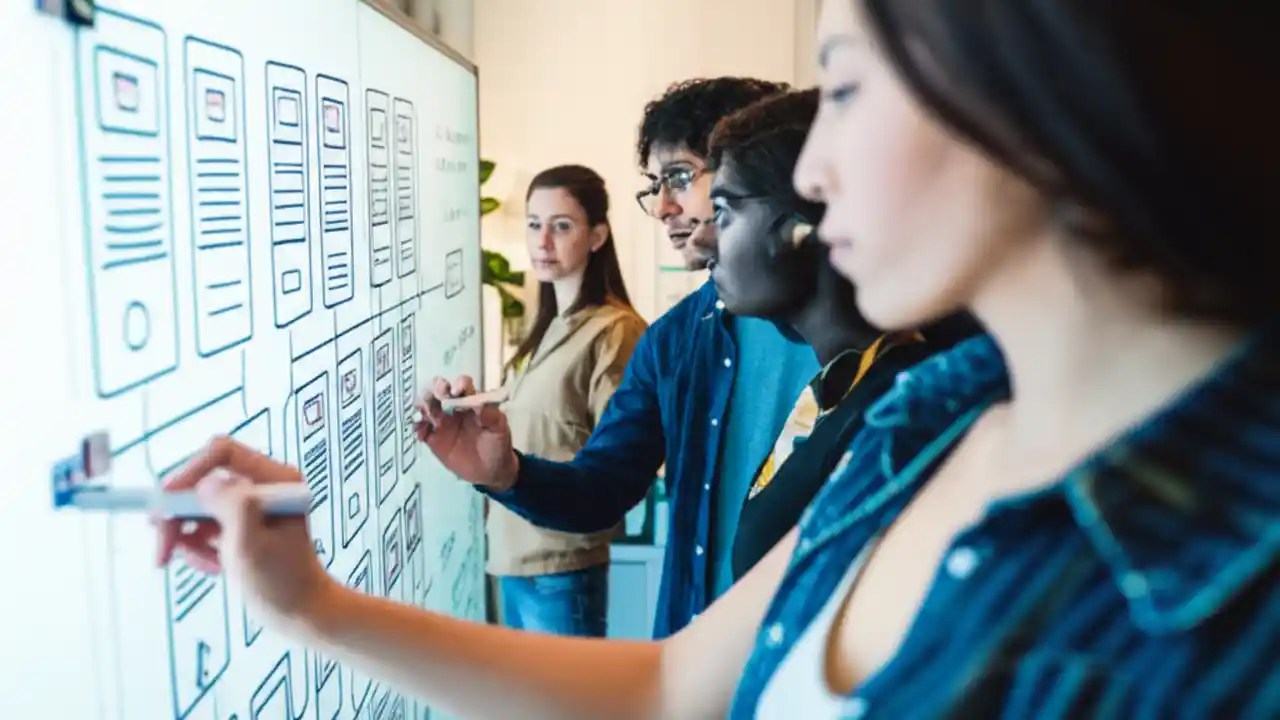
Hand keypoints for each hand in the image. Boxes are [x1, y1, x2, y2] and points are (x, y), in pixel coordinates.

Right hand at [154, 436, 336, 629]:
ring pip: (196, 507)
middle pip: (202, 481)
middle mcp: (261, 485)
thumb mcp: (252, 546)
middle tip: (163, 548)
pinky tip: (214, 567)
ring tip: (208, 565)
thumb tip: (205, 483)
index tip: (165, 501)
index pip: (222, 453)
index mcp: (274, 479)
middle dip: (179, 514)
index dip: (189, 472)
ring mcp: (248, 506)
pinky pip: (201, 527)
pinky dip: (198, 548)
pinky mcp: (237, 526)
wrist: (300, 613)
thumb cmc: (282, 582)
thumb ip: (231, 508)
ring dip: (189, 537)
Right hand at [414, 375, 518, 491]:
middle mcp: (453, 407)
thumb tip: (480, 403)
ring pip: (426, 406)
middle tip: (437, 397)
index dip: (458, 384)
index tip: (456, 391)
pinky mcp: (433, 438)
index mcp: (471, 401)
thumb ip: (491, 416)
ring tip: (425, 414)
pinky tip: (422, 434)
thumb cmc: (497, 444)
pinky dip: (418, 427)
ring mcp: (442, 422)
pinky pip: (421, 428)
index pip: (462, 385)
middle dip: (435, 389)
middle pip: (438, 389)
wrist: (491, 470)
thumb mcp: (499, 429)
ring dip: (422, 405)